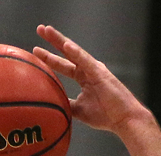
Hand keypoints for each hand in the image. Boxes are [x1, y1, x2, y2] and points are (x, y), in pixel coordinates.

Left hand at [33, 25, 151, 133]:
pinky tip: (66, 45)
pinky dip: (76, 53)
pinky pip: (86, 61)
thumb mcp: (79, 111)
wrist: (125, 121)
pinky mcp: (101, 74)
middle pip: (67, 53)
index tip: (35, 51)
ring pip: (74, 52)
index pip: (64, 65)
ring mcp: (94, 70)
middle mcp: (88, 70)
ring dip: (60, 41)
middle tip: (40, 29)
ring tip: (47, 30)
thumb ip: (67, 104)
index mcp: (84, 78)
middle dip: (53, 41)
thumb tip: (52, 103)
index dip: (50, 58)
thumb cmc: (106, 116)